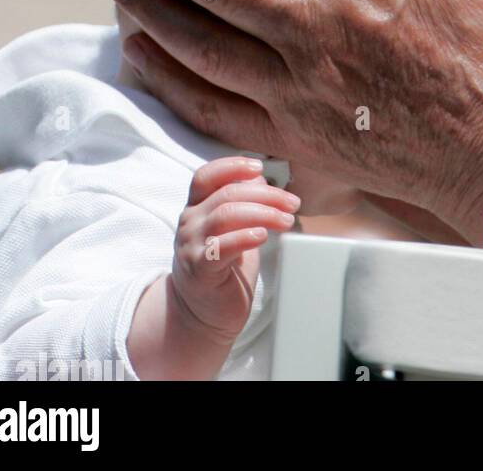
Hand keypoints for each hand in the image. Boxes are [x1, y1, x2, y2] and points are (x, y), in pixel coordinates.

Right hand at [128, 156, 298, 379]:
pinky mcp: (199, 270)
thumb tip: (260, 178)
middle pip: (227, 193)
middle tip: (293, 203)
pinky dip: (245, 236)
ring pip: (226, 214)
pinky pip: (221, 247)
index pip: (205, 176)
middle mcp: (189, 223)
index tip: (259, 167)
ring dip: (263, 213)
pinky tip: (263, 235)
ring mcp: (191, 246)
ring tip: (287, 220)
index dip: (232, 166)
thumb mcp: (233, 230)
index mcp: (196, 209)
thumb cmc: (224, 268)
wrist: (202, 316)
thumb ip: (242, 204)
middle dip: (266, 195)